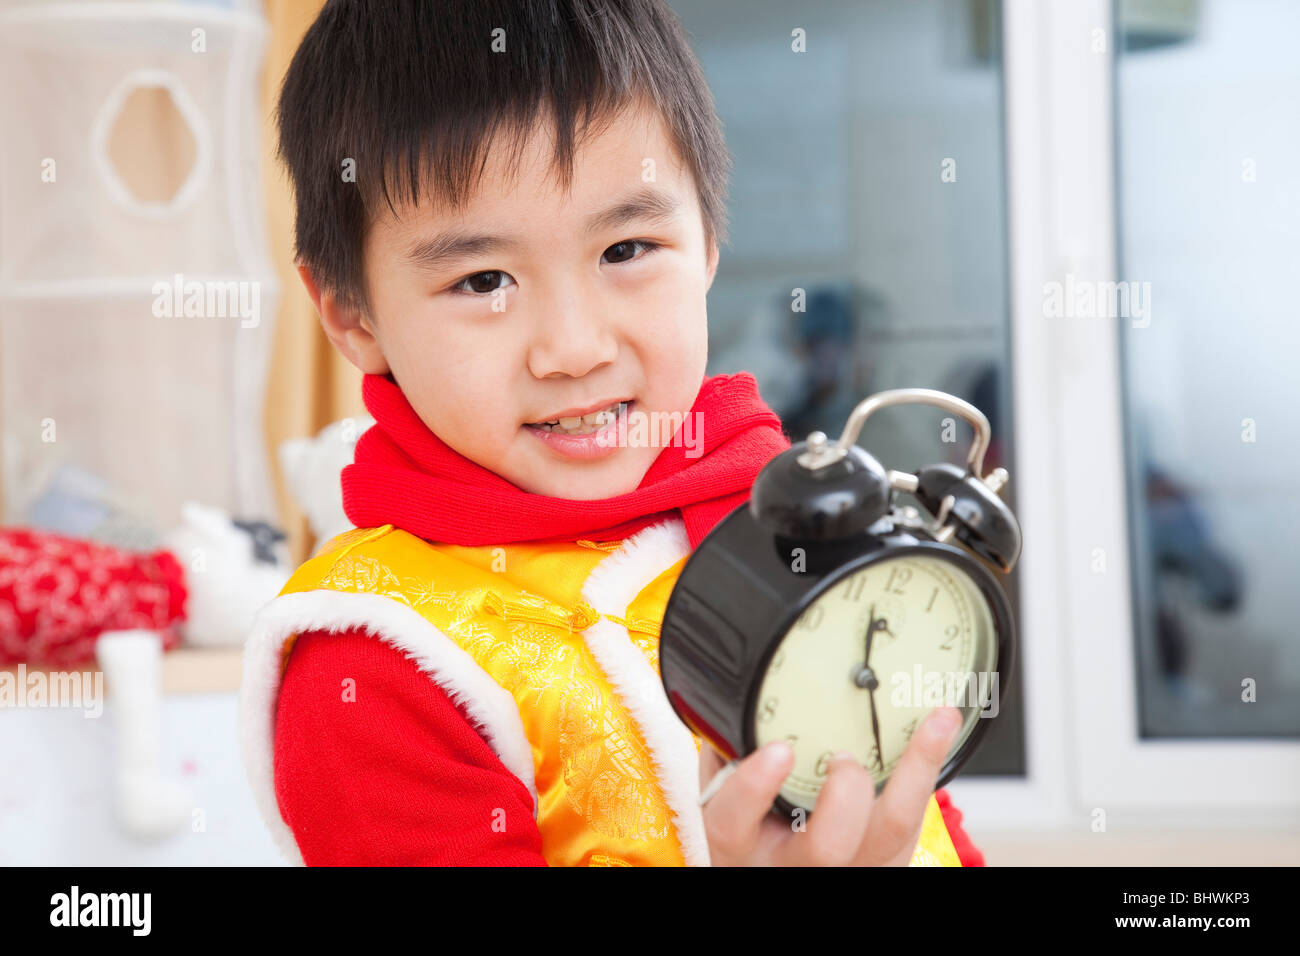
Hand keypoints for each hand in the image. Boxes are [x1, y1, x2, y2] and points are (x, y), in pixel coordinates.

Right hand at [699, 706, 961, 865]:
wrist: (792, 872)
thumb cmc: (756, 831)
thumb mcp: (730, 802)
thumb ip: (731, 762)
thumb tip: (733, 698)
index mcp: (743, 845)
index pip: (735, 822)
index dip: (755, 787)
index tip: (779, 748)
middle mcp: (796, 866)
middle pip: (828, 846)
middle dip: (844, 793)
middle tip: (842, 757)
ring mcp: (850, 869)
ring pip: (892, 832)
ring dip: (916, 771)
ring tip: (934, 722)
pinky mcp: (888, 862)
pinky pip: (915, 820)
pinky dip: (928, 770)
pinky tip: (939, 728)